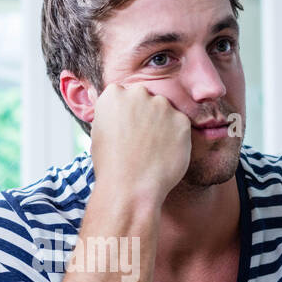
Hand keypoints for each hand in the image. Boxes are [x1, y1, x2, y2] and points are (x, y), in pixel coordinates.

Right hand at [88, 84, 190, 207]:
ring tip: (152, 150)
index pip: (123, 94)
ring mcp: (162, 105)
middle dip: (145, 114)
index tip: (126, 129)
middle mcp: (138, 93)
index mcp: (113, 94)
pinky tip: (164, 155)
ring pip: (164, 111)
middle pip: (146, 98)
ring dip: (161, 125)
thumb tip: (119, 107)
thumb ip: (112, 114)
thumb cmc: (111, 165)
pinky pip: (180, 125)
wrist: (130, 187)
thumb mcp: (99, 133)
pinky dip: (176, 138)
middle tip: (141, 140)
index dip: (126, 114)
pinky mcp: (181, 120)